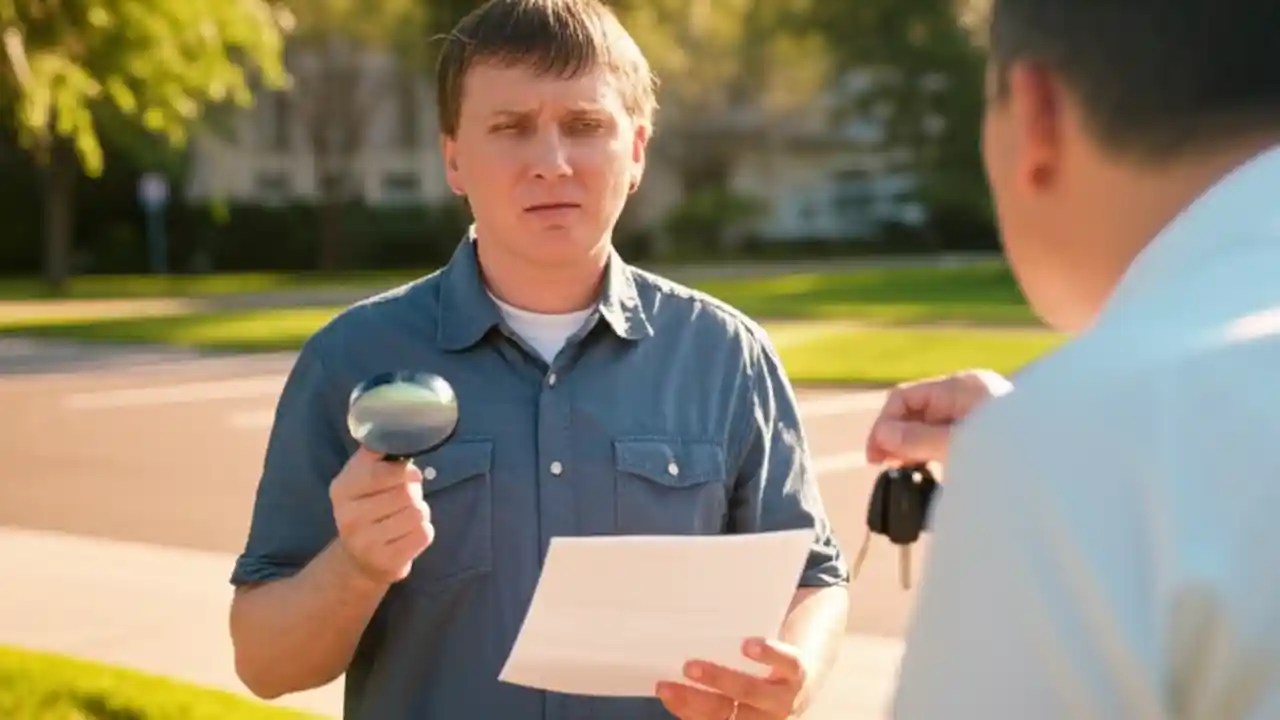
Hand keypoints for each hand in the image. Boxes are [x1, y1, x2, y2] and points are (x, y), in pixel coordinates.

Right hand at [329, 447, 432, 585]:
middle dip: (413, 492)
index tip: (407, 474)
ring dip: (420, 512)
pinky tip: (408, 534)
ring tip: (405, 517)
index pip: (382, 473)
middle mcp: (349, 518)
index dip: (403, 471)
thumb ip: (375, 453)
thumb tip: (394, 426)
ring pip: (418, 512)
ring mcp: (366, 543)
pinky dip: (424, 531)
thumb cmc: (368, 508)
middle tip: (403, 500)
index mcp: (342, 490)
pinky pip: (424, 533)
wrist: (358, 560)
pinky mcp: (387, 562)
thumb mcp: (360, 477)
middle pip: (406, 492)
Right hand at [656, 638, 807, 719]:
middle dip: (696, 699)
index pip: (709, 719)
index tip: (662, 689)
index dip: (684, 707)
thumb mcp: (734, 686)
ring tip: (694, 666)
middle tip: (671, 681)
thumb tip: (668, 664)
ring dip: (721, 680)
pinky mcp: (800, 672)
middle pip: (725, 711)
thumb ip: (709, 684)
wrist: (805, 667)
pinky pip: (786, 666)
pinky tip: (749, 646)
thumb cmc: (757, 675)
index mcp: (741, 719)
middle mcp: (762, 715)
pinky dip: (768, 656)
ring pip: (751, 693)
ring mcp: (783, 696)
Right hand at [865, 369, 1012, 465]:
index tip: (876, 456)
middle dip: (895, 437)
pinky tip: (927, 470)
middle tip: (885, 466)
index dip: (884, 424)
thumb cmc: (1021, 449)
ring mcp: (975, 413)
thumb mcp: (962, 445)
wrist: (1070, 458)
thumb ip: (920, 440)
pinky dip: (931, 452)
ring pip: (928, 426)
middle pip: (915, 411)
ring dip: (912, 447)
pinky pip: (945, 437)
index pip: (905, 397)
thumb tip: (882, 437)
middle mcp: (967, 395)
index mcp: (961, 387)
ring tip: (903, 471)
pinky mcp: (983, 434)